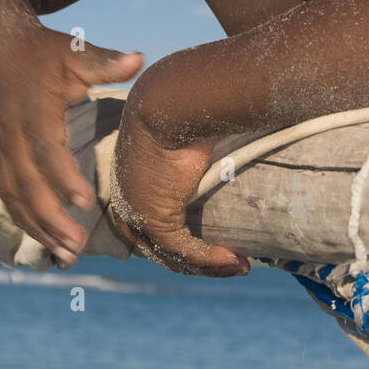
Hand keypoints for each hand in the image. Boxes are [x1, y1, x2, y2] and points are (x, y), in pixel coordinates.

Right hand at [0, 22, 142, 265]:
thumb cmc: (42, 52)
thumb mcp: (73, 51)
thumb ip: (105, 61)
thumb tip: (140, 59)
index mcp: (32, 109)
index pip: (45, 149)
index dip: (62, 178)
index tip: (84, 202)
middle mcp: (9, 133)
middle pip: (25, 184)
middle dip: (50, 219)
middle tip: (77, 247)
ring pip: (12, 196)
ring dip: (37, 228)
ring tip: (66, 255)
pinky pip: (5, 195)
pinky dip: (23, 221)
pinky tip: (45, 242)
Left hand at [110, 97, 248, 276]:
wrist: (170, 102)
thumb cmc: (180, 111)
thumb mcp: (185, 139)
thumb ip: (194, 157)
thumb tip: (221, 150)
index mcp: (131, 182)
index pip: (150, 225)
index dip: (182, 241)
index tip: (214, 245)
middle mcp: (128, 201)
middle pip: (159, 247)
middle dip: (196, 261)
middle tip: (230, 262)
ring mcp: (136, 212)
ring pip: (171, 255)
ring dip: (208, 265)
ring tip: (240, 266)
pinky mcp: (152, 218)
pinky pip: (182, 250)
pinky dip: (210, 260)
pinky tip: (235, 260)